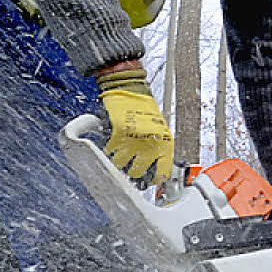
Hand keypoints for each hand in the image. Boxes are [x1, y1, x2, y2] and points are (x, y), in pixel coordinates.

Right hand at [95, 63, 173, 185]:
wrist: (131, 89)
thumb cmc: (145, 110)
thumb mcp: (160, 132)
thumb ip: (157, 151)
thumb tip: (152, 175)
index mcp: (165, 144)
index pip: (162, 174)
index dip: (151, 181)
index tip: (145, 182)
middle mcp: (152, 144)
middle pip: (137, 173)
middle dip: (130, 173)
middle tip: (126, 168)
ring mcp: (135, 140)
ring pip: (120, 165)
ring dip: (116, 162)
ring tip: (116, 155)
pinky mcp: (119, 133)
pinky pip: (109, 152)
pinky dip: (106, 151)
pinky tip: (109, 145)